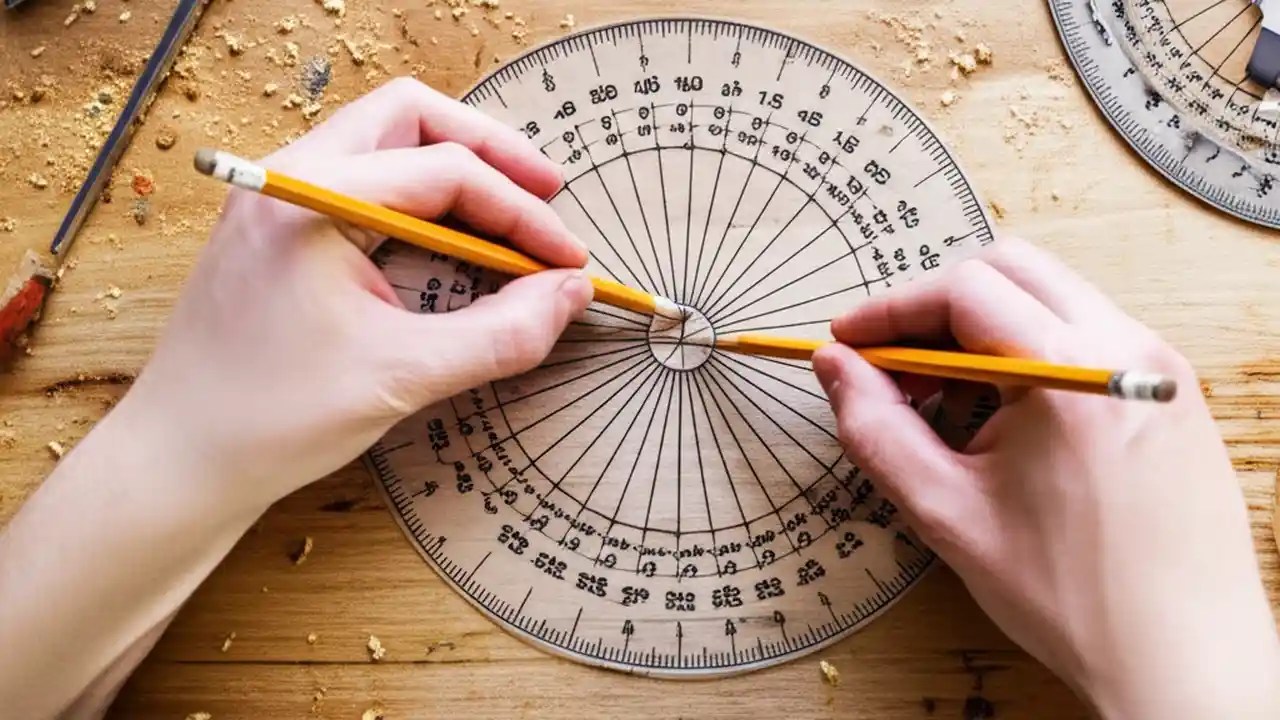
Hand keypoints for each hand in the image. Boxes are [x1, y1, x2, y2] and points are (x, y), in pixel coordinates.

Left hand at [123, 77, 593, 509]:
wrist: (180, 459)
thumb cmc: (270, 419)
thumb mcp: (402, 377)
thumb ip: (501, 335)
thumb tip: (569, 296)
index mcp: (310, 200)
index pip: (445, 172)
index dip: (523, 214)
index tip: (569, 262)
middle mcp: (290, 179)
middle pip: (412, 118)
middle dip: (491, 152)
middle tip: (549, 193)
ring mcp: (280, 198)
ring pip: (387, 140)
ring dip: (457, 167)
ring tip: (511, 212)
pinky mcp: (281, 227)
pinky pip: (366, 181)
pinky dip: (422, 198)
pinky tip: (455, 239)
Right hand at [812, 238, 1279, 717]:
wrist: (1181, 659)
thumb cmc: (1077, 598)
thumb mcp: (947, 512)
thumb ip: (877, 429)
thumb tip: (835, 368)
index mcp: (1073, 372)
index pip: (965, 291)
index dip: (890, 308)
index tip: (847, 338)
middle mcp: (1128, 349)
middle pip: (1010, 270)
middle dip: (935, 306)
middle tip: (888, 361)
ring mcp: (1158, 365)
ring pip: (1049, 297)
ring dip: (981, 328)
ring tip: (940, 397)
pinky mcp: (1167, 389)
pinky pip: (1084, 334)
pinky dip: (1025, 350)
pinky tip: (997, 412)